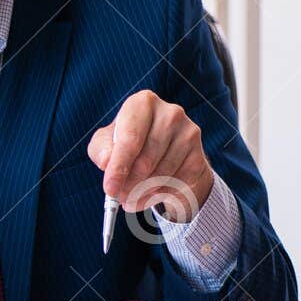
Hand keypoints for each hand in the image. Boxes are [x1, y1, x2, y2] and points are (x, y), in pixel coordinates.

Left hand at [87, 90, 213, 222]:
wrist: (165, 152)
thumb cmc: (129, 142)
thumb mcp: (107, 142)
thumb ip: (101, 150)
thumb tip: (106, 163)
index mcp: (143, 103)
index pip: (130, 139)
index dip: (118, 167)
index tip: (110, 189)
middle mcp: (170, 113)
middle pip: (145, 160)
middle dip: (129, 184)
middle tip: (119, 196)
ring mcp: (189, 134)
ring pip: (161, 174)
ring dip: (143, 191)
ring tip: (132, 194)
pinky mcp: (199, 156)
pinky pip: (177, 183)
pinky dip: (161, 194)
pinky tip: (151, 191)